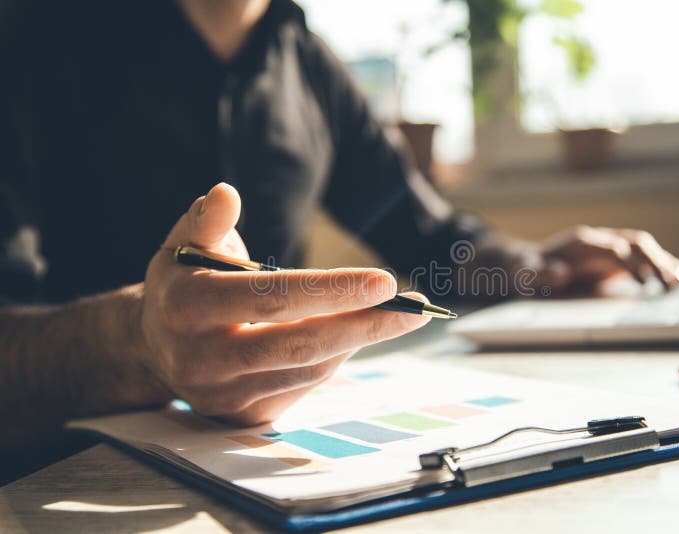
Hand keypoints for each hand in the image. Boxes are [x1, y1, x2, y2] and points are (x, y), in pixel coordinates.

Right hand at [139, 183, 429, 424]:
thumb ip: (206, 221)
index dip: (331, 291)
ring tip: (396, 318)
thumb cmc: (182, 284)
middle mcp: (203, 359)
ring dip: (356, 344)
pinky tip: (357, 335)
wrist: (153, 347)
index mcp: (188, 307)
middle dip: (363, 327)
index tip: (386, 281)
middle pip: (297, 345)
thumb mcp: (183, 246)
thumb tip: (226, 194)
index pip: (271, 299)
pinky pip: (302, 389)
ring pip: (305, 372)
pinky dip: (335, 360)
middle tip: (415, 311)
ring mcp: (222, 395)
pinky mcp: (240, 417)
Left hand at [538, 225, 678, 294]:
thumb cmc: (527, 271)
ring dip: (663, 262)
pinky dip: (661, 266)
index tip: (644, 282)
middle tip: (670, 284)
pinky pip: (643, 259)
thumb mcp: (526, 274)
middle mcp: (599, 240)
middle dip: (654, 261)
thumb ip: (540, 273)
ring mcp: (610, 248)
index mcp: (580, 242)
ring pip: (643, 248)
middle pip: (634, 242)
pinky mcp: (616, 260)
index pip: (612, 247)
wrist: (529, 264)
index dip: (629, 263)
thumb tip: (561, 274)